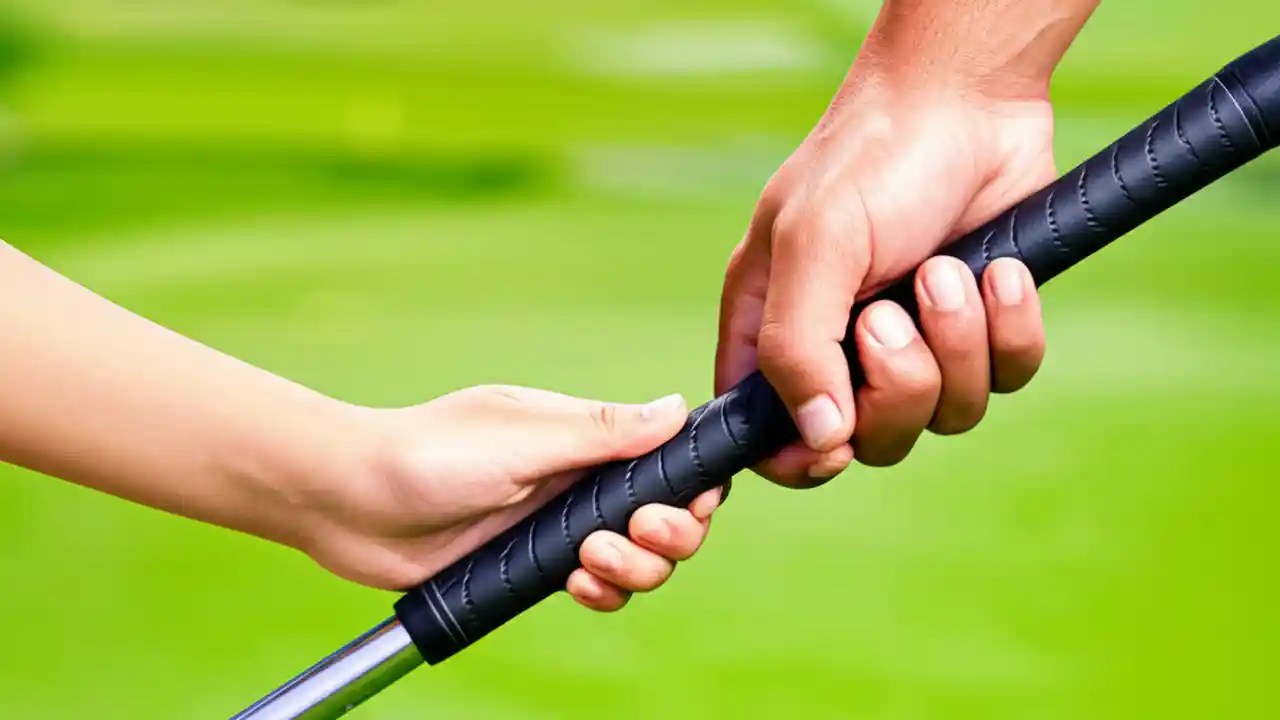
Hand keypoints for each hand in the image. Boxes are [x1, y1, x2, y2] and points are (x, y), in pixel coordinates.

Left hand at [292, 386, 721, 611]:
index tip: (685, 502)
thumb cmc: (428, 453)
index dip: (689, 485)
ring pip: (635, 559)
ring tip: (586, 560)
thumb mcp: (523, 436)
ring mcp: (555, 526)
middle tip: (638, 533)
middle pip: (664, 517)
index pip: (664, 459)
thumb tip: (676, 406)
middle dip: (668, 533)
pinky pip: (593, 588)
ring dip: (632, 567)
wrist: (350, 501)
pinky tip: (574, 585)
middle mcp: (577, 481)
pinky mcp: (530, 566)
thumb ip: (603, 431)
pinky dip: (599, 592)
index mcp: (583, 437)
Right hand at [717, 64, 1056, 486]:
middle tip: (891, 314)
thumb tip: (820, 439)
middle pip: (871, 440)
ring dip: (957, 345)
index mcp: (775, 329)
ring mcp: (916, 339)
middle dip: (896, 386)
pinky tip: (1000, 271)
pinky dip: (1011, 330)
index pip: (771, 437)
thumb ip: (797, 347)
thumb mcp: (814, 244)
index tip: (838, 442)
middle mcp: (841, 346)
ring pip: (946, 415)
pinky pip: (1009, 376)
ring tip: (947, 272)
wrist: (971, 100)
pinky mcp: (982, 325)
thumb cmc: (873, 158)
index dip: (803, 459)